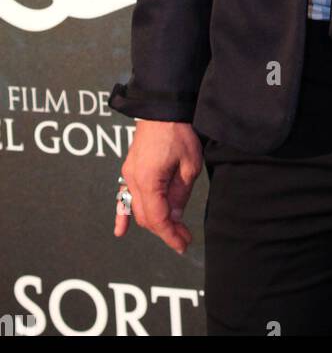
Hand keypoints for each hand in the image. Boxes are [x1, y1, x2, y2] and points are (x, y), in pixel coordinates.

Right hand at [113, 119, 202, 254]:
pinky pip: (124, 197)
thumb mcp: (189, 165)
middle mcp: (133, 181)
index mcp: (148, 182)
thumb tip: (174, 216)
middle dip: (166, 230)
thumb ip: (180, 194)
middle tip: (185, 236)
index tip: (183, 244)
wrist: (163, 107)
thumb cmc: (178, 132)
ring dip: (153, 222)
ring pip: (137, 209)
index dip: (171, 235)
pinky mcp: (130, 169)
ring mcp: (129, 175)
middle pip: (147, 217)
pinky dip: (123, 214)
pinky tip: (121, 230)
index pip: (158, 219)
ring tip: (172, 230)